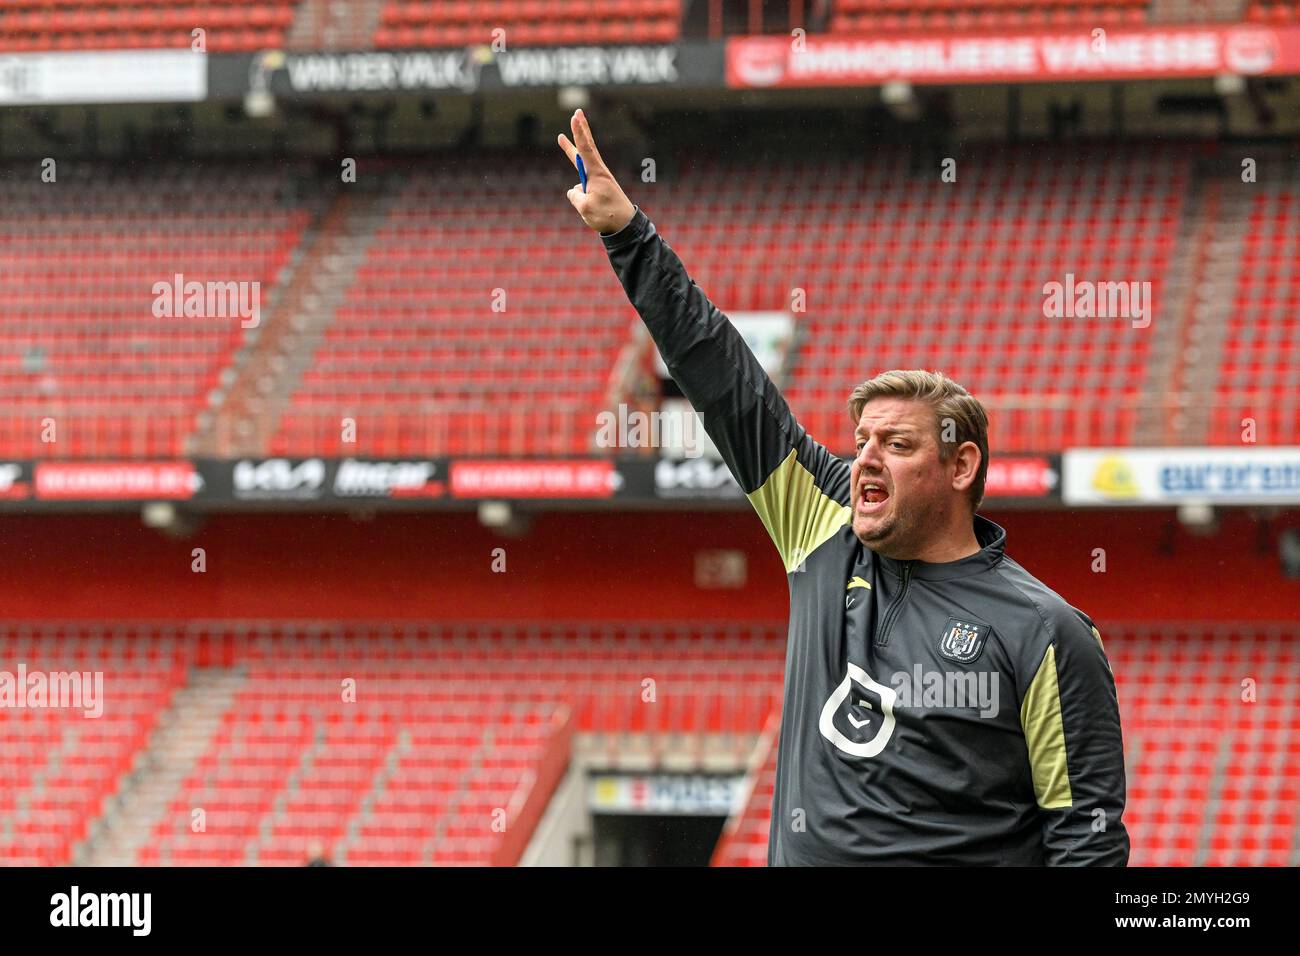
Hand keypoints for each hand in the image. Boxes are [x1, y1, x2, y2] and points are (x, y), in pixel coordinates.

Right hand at [557, 108, 635, 235]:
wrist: (624, 225)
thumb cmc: (606, 216)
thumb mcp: (585, 208)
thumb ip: (574, 196)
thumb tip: (575, 190)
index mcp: (596, 174)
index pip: (585, 149)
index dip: (578, 133)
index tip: (575, 117)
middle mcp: (598, 172)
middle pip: (586, 146)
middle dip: (580, 129)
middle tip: (577, 112)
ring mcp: (598, 179)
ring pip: (581, 163)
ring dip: (571, 150)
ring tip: (561, 138)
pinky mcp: (598, 187)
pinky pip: (582, 184)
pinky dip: (579, 190)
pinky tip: (585, 203)